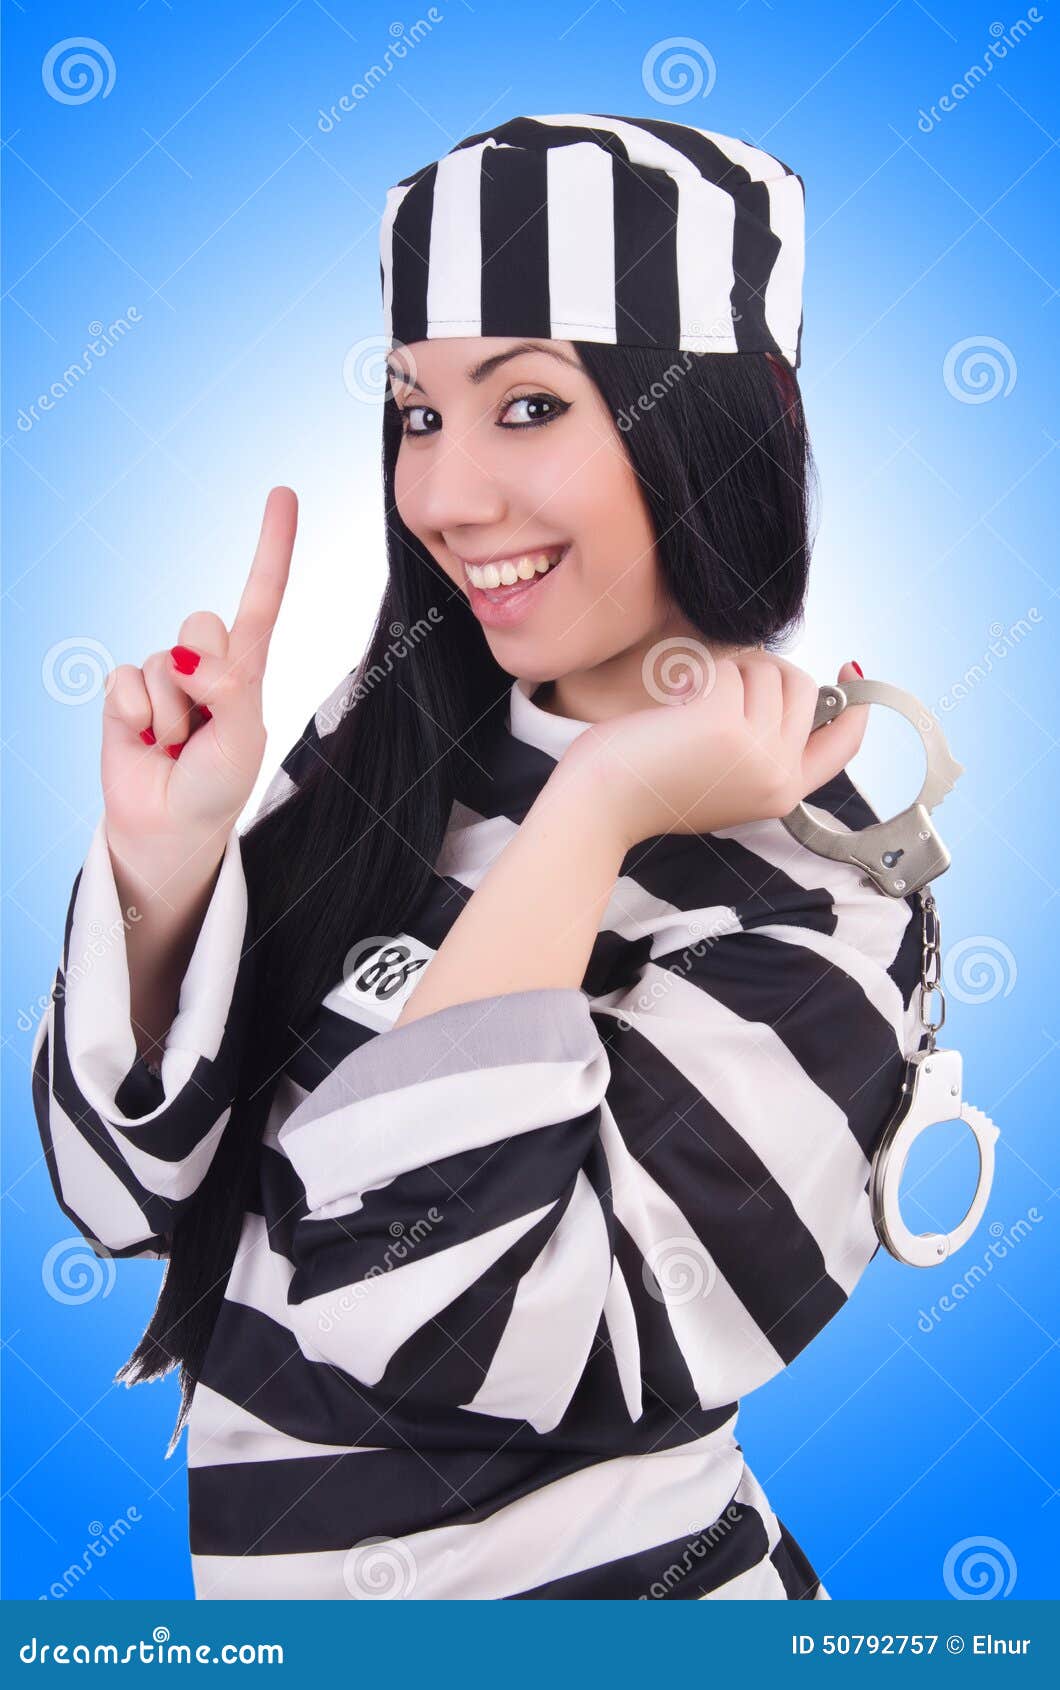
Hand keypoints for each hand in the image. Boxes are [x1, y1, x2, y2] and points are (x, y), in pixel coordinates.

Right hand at [101, 486, 297, 868]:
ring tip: (176, 744)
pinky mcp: (123, 692)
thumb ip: (229, 689)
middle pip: (202, 625)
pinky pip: (125, 680)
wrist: (172, 826)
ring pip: (163, 660)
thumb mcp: (243, 737)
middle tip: (203, 724)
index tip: (284, 493)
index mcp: (246, 668)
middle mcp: (204, 662)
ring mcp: (161, 676)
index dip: (272, 547)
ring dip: (171, 713)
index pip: (261, 598)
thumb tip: (189, 657)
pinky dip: (136, 717)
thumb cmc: (218, 784)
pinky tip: (144, 741)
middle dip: (204, 675)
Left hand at [563, 651, 867, 850]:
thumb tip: (784, 687)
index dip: (853, 704)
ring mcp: (756, 752)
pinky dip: (698, 671)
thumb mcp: (722, 780)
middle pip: (801, 687)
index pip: (843, 744)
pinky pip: (729, 667)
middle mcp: (780, 777)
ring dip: (725, 670)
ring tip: (686, 705)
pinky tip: (672, 698)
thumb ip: (760, 748)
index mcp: (784, 795)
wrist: (599, 809)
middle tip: (714, 689)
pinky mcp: (725, 725)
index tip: (850, 668)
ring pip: (764, 670)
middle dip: (762, 673)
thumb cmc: (647, 787)